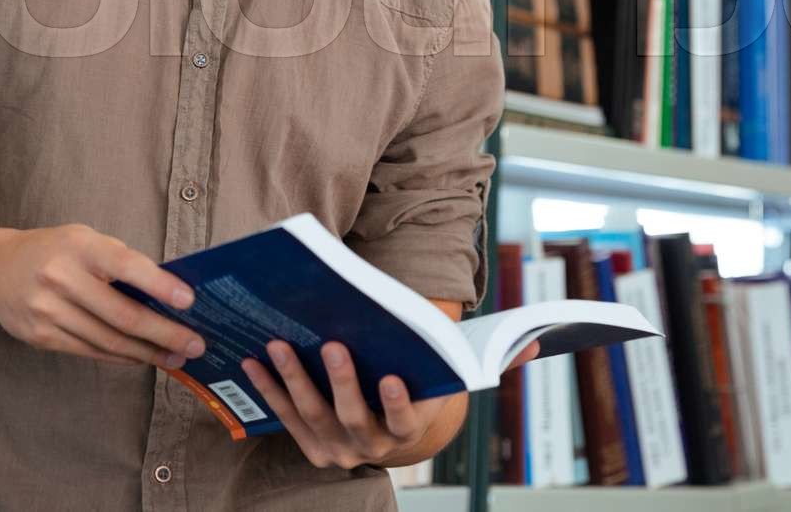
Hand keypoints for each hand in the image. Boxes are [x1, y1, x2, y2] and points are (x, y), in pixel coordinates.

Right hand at [0, 223, 205, 368]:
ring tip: (177, 357)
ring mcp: (48, 312)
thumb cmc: (55, 251)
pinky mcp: (40, 338)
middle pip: (121, 314)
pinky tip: (143, 357)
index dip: (160, 285)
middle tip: (195, 345)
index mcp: (79, 247)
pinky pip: (90, 351)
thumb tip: (170, 292)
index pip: (126, 267)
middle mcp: (61, 279)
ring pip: (108, 340)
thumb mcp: (86, 240)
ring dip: (148, 352)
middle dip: (164, 333)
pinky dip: (121, 357)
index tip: (189, 302)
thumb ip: (121, 261)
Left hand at [241, 338, 541, 469]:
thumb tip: (536, 342)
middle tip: (334, 344)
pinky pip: (284, 416)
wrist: (392, 434)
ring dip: (294, 380)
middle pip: (354, 417)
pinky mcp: (309, 444)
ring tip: (281, 343)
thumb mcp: (457, 379)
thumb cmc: (425, 389)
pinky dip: (267, 389)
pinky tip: (253, 359)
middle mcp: (372, 447)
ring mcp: (336, 449)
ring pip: (312, 415)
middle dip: (343, 382)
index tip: (395, 378)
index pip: (408, 421)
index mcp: (410, 431)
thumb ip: (495, 361)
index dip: (402, 403)